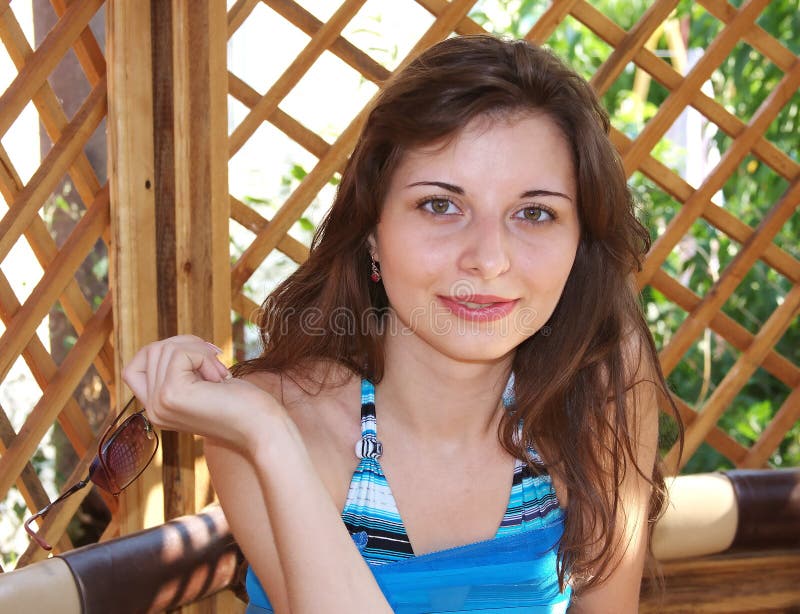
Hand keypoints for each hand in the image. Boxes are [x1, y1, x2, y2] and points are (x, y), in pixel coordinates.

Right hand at [122, 335, 276, 453]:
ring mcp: (158, 404)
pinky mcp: (171, 394)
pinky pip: (180, 353)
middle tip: (216, 364)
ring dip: (199, 352)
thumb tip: (174, 342)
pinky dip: (204, 357)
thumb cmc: (242, 404)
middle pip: (151, 351)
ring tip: (219, 374)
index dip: (162, 352)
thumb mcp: (202, 383)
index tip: (198, 357)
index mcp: (157, 410)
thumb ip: (181, 370)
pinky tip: (219, 378)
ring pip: (164, 348)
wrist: (262, 427)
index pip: (133, 369)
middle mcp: (152, 410)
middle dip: (188, 346)